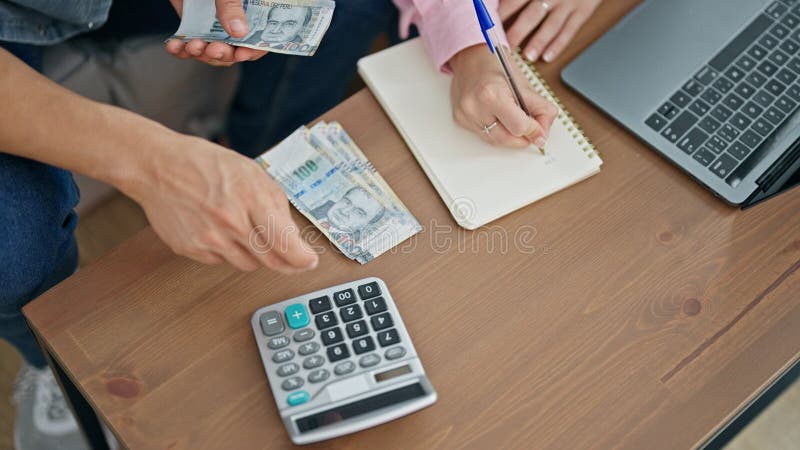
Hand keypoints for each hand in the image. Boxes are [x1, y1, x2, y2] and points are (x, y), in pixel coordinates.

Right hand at [125, 133, 317, 272]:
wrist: (157, 166)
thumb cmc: (205, 164)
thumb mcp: (251, 172)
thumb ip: (275, 203)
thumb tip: (292, 235)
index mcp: (251, 198)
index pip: (286, 243)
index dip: (302, 259)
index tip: (309, 262)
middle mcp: (231, 223)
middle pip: (270, 261)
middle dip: (287, 263)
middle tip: (294, 260)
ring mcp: (209, 240)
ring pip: (248, 264)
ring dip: (254, 253)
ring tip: (243, 228)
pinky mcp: (191, 250)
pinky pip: (221, 261)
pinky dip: (227, 251)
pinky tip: (218, 229)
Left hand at [165, 0, 267, 65]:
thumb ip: (231, 4)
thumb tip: (239, 32)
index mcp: (249, 10)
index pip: (257, 39)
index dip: (251, 50)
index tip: (242, 53)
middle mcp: (232, 20)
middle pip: (233, 50)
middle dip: (223, 55)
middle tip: (214, 49)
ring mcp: (211, 24)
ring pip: (211, 51)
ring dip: (202, 54)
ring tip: (194, 46)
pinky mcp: (191, 25)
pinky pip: (188, 45)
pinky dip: (181, 50)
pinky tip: (175, 47)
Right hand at [449, 45, 557, 147]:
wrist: (470, 57)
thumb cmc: (497, 66)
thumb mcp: (524, 85)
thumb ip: (540, 110)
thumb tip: (543, 135)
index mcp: (492, 95)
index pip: (519, 127)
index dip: (534, 131)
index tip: (540, 131)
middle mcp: (474, 107)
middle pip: (507, 139)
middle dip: (522, 137)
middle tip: (531, 128)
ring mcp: (465, 115)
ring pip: (495, 141)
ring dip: (510, 136)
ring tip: (515, 120)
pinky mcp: (460, 120)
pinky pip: (484, 136)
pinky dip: (496, 131)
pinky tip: (498, 117)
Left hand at [501, 0, 601, 62]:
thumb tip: (500, 2)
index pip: (516, 0)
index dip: (503, 13)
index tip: (491, 26)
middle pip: (532, 15)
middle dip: (518, 32)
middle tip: (506, 46)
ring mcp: (568, 4)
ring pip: (552, 25)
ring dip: (539, 42)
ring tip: (528, 56)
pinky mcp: (583, 11)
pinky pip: (570, 30)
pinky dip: (559, 44)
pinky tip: (548, 56)